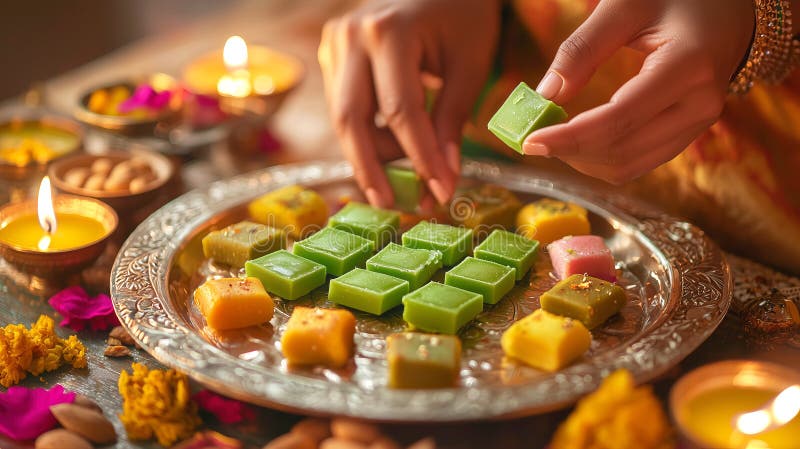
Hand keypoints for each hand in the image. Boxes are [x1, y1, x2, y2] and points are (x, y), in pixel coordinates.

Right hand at [319, 0, 500, 206]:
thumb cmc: (462, 16)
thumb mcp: (468, 66)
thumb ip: (451, 121)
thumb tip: (443, 180)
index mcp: (390, 31)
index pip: (400, 111)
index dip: (420, 158)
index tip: (440, 192)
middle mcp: (351, 36)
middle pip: (353, 120)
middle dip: (374, 169)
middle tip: (394, 205)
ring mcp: (334, 44)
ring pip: (343, 118)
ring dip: (371, 155)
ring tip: (401, 180)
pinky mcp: (332, 55)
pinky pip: (343, 107)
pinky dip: (366, 135)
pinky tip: (389, 154)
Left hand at [523, 0, 754, 183]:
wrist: (726, 10)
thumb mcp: (625, 6)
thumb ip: (582, 49)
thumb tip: (545, 95)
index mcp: (688, 66)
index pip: (619, 119)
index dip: (570, 137)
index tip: (529, 142)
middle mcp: (700, 105)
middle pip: (622, 150)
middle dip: (570, 150)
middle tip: (531, 135)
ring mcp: (699, 125)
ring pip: (628, 166)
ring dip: (583, 160)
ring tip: (553, 136)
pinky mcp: (688, 135)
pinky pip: (638, 162)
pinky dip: (601, 160)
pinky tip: (577, 141)